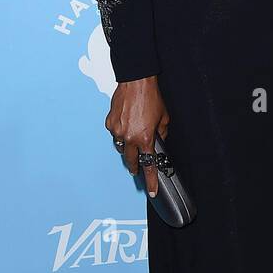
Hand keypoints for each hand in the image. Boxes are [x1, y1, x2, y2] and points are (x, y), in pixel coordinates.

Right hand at [105, 76, 169, 194]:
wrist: (136, 82)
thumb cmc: (151, 98)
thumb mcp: (164, 118)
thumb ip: (161, 133)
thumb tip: (159, 140)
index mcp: (145, 139)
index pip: (149, 166)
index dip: (150, 180)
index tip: (151, 190)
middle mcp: (129, 138)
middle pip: (131, 161)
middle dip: (135, 167)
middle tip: (138, 170)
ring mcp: (117, 131)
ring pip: (121, 148)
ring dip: (127, 149)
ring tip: (133, 143)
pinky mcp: (109, 123)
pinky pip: (115, 134)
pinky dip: (120, 134)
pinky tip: (126, 126)